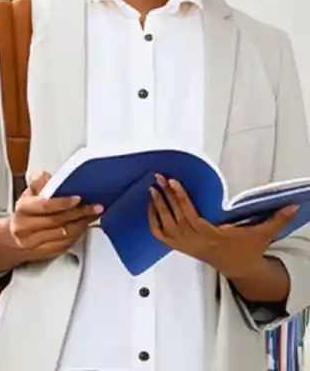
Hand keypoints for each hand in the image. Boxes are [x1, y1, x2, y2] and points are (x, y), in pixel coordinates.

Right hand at [9, 171, 102, 261]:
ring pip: (63, 234)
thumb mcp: (29, 195)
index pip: (44, 206)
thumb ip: (38, 184)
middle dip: (79, 213)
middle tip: (95, 207)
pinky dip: (77, 236)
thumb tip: (44, 175)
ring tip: (93, 216)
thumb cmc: (26, 214)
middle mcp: (24, 227)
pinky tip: (83, 227)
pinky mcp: (42, 253)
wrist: (16, 237)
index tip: (79, 199)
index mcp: (22, 209)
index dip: (63, 202)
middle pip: (57, 220)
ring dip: (81, 225)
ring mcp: (32, 242)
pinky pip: (64, 245)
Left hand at [149, 173, 298, 277]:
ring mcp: (187, 246)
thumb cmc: (248, 248)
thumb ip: (277, 219)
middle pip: (175, 218)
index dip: (181, 198)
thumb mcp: (263, 233)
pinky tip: (151, 206)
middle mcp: (197, 242)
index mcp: (214, 236)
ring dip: (157, 206)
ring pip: (166, 226)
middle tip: (159, 176)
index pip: (192, 216)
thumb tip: (294, 205)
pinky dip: (153, 221)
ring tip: (152, 187)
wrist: (239, 267)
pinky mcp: (181, 247)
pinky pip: (161, 236)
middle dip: (166, 196)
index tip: (174, 182)